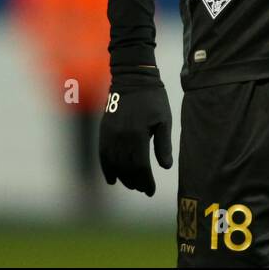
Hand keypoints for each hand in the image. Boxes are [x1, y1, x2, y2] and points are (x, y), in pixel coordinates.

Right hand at [99, 65, 173, 196]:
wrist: (132, 79)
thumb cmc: (153, 99)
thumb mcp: (164, 120)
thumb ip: (163, 144)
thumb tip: (166, 167)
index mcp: (137, 134)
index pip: (140, 166)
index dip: (145, 181)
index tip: (151, 190)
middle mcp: (121, 137)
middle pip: (126, 168)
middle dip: (135, 182)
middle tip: (144, 189)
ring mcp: (109, 134)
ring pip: (113, 164)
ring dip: (122, 177)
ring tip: (132, 184)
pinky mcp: (103, 131)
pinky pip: (102, 155)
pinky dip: (106, 168)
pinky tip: (112, 179)